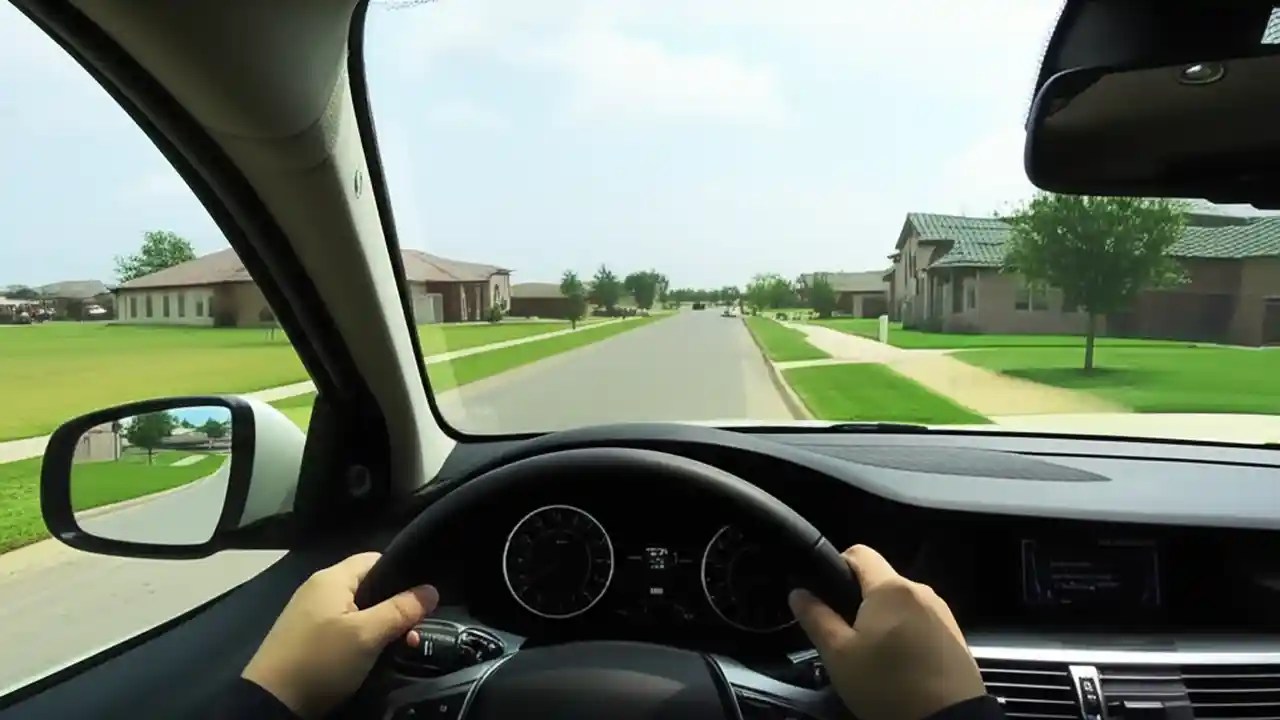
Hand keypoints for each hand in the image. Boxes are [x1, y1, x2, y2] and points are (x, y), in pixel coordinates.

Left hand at [242, 552, 439, 718]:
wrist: (270, 703)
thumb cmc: (321, 660)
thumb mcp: (367, 635)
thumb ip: (401, 610)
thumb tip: (432, 590)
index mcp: (332, 578)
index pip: (376, 559)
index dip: (403, 575)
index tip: (421, 600)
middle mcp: (319, 589)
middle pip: (370, 587)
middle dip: (396, 607)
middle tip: (413, 633)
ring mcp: (311, 615)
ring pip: (359, 611)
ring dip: (381, 627)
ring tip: (398, 648)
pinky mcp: (307, 638)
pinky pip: (344, 628)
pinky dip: (362, 639)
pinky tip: (372, 657)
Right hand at [789, 545, 985, 719]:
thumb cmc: (887, 685)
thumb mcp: (839, 656)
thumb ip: (815, 618)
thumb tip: (798, 592)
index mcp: (890, 588)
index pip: (858, 552)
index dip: (836, 567)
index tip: (826, 597)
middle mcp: (920, 590)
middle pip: (879, 581)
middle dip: (858, 601)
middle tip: (845, 637)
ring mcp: (942, 613)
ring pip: (900, 603)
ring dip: (883, 619)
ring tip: (874, 655)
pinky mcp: (955, 635)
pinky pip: (920, 621)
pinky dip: (905, 634)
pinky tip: (901, 663)